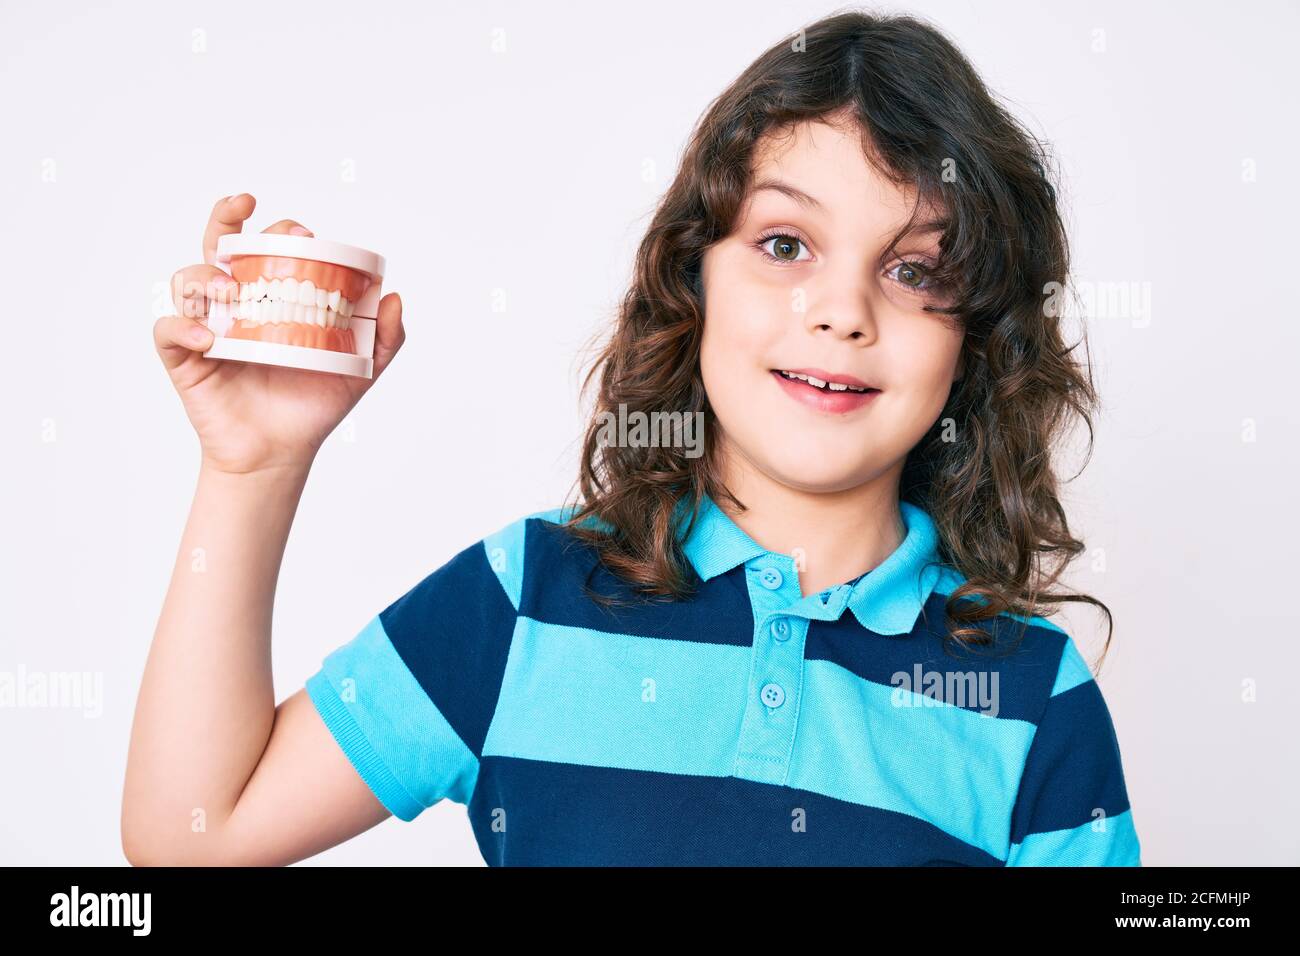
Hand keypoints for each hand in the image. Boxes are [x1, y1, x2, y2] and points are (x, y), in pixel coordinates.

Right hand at [153, 194, 404, 475]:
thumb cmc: (314, 405)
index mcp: (272, 297)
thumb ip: (385, 337)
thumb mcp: (360, 371)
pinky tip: (207, 339)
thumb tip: (392, 296)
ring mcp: (206, 327)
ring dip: (204, 275)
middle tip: (250, 215)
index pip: (267, 247)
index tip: (303, 232)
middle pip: (219, 246)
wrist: (282, 453)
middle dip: (228, 221)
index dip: (276, 227)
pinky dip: (182, 328)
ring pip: (187, 280)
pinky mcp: (184, 359)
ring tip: (230, 291)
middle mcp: (234, 304)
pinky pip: (169, 332)